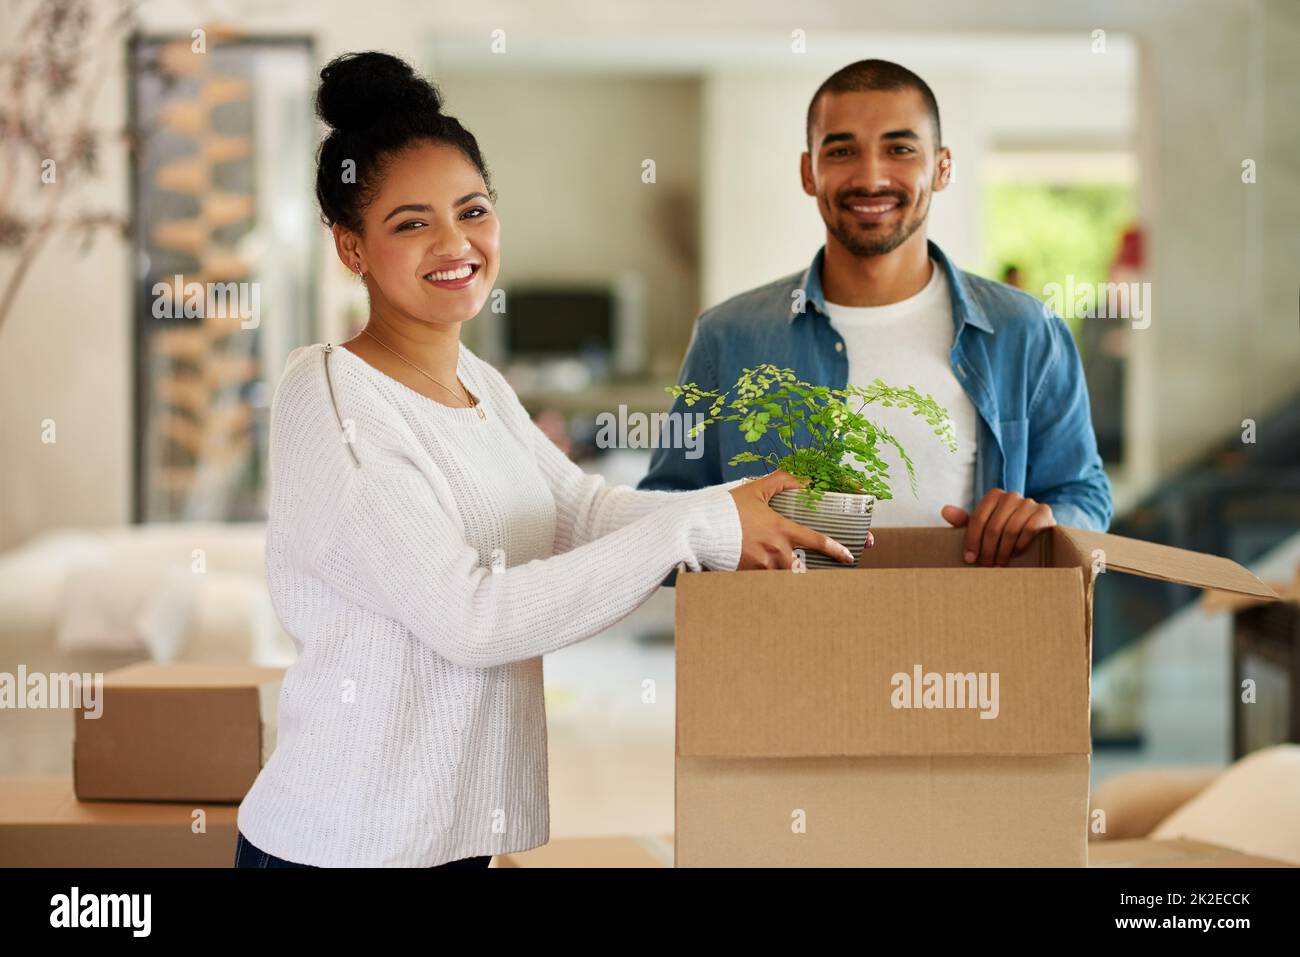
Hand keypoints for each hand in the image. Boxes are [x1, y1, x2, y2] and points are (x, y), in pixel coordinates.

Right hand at [728, 470, 855, 569]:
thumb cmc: (727, 508)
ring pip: (783, 576)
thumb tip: (802, 478)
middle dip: (806, 569)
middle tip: (811, 571)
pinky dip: (765, 578)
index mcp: (781, 529)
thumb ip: (780, 481)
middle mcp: (775, 550)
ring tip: (781, 571)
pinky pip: (763, 580)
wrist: (700, 526)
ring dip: (785, 574)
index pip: (816, 541)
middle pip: (802, 568)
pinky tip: (761, 575)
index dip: (835, 550)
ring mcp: (762, 565)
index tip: (847, 556)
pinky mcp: (747, 574)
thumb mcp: (755, 489)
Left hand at [941, 489, 1054, 566]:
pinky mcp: (1044, 512)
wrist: (1037, 532)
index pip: (978, 519)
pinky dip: (1020, 545)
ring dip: (1003, 552)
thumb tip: (945, 511)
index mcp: (994, 495)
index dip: (972, 541)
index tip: (969, 559)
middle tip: (985, 566)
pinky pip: (1029, 530)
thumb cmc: (1004, 530)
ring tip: (999, 565)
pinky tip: (1016, 554)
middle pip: (993, 526)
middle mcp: (1011, 495)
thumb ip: (964, 521)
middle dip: (988, 550)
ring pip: (1010, 530)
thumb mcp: (983, 526)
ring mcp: (1029, 502)